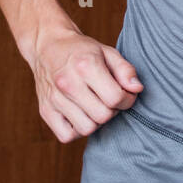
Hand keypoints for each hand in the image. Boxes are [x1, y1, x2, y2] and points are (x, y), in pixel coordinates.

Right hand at [30, 26, 142, 142]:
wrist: (48, 46)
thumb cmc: (82, 50)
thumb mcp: (108, 52)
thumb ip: (126, 70)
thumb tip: (137, 89)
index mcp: (85, 66)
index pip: (114, 98)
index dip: (127, 99)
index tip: (125, 94)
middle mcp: (67, 84)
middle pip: (102, 116)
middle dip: (113, 110)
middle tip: (110, 99)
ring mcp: (54, 99)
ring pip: (86, 129)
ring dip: (96, 121)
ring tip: (96, 106)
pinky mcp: (45, 111)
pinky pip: (66, 136)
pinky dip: (77, 130)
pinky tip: (81, 115)